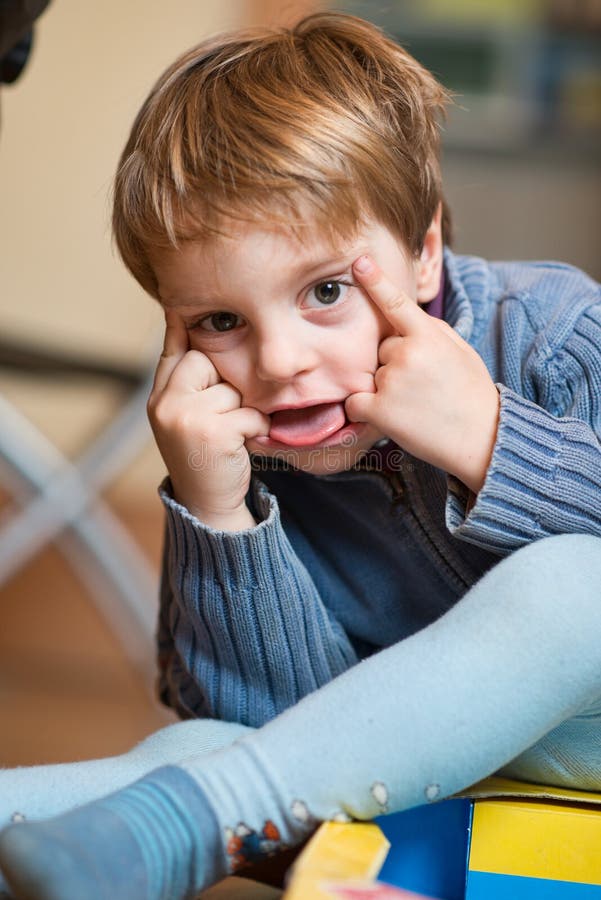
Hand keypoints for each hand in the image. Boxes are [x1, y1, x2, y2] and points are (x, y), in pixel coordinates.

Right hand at [147, 311, 269, 528]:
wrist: (208, 506)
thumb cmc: (206, 457)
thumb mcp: (187, 416)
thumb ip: (188, 380)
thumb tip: (186, 326)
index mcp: (159, 398)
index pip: (173, 350)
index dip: (181, 327)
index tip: (180, 304)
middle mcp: (166, 403)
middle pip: (207, 360)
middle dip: (225, 382)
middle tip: (224, 413)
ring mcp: (186, 416)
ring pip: (233, 387)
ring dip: (243, 408)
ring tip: (233, 433)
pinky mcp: (212, 431)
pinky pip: (249, 411)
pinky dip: (255, 427)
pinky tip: (243, 444)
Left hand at [345, 256, 499, 493]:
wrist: (482, 439)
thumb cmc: (471, 395)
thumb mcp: (461, 352)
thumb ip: (433, 332)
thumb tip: (408, 319)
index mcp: (429, 335)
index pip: (396, 303)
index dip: (375, 281)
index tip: (358, 262)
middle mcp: (407, 353)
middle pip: (382, 348)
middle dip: (394, 363)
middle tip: (423, 387)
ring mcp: (391, 381)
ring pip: (370, 375)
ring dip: (384, 389)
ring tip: (416, 405)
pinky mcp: (379, 409)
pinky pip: (354, 402)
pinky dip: (366, 411)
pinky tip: (394, 418)